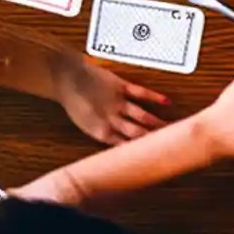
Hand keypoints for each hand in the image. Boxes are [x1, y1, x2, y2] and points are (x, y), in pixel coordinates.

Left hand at [53, 57, 169, 144]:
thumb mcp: (85, 124)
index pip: (125, 147)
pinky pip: (140, 93)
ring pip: (141, 116)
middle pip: (137, 133)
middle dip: (153, 140)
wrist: (63, 78)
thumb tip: (120, 144)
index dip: (140, 152)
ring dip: (156, 123)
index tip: (153, 156)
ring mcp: (116, 102)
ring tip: (170, 128)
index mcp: (100, 132)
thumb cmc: (73, 101)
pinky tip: (166, 101)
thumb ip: (104, 134)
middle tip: (169, 144)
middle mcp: (110, 119)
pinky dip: (154, 97)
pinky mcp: (119, 86)